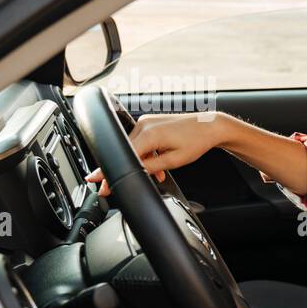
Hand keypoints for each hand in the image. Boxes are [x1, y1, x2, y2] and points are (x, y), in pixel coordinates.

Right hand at [86, 110, 231, 195]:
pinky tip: (158, 163)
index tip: (96, 178)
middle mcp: (144, 125)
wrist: (210, 126)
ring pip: (134, 147)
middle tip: (116, 185)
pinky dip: (146, 153)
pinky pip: (141, 140)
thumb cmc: (197, 142)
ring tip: (159, 174)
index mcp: (149, 134)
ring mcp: (145, 122)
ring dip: (141, 162)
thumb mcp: (174, 161)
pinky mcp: (149, 122)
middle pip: (125, 151)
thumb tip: (135, 174)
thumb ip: (151, 168)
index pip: (123, 155)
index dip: (109, 170)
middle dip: (125, 168)